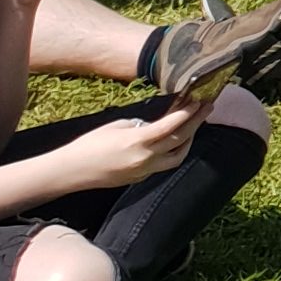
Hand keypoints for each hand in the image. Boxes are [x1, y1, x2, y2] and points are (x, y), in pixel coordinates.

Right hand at [55, 102, 202, 189]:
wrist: (72, 171)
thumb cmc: (89, 144)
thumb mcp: (116, 126)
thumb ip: (140, 125)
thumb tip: (155, 124)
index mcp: (137, 142)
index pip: (170, 126)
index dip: (187, 113)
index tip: (199, 101)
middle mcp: (145, 159)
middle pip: (179, 140)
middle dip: (196, 123)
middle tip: (207, 107)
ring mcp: (143, 171)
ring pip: (177, 157)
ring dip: (188, 141)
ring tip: (195, 125)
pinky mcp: (139, 179)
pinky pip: (163, 165)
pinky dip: (173, 152)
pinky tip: (175, 141)